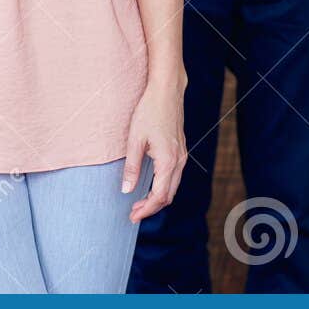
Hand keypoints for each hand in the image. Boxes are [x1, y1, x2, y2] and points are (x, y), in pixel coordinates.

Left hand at [122, 79, 184, 222]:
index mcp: (168, 161)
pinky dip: (163, 187)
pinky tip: (150, 186)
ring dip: (158, 198)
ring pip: (173, 187)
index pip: (159, 196)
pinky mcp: (180, 149)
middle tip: (133, 213)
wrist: (166, 91)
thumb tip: (126, 190)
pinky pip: (174, 176)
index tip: (132, 216)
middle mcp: (179, 160)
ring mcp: (182, 155)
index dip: (146, 210)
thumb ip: (132, 167)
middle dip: (151, 207)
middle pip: (168, 195)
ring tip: (139, 203)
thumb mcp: (135, 139)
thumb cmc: (149, 111)